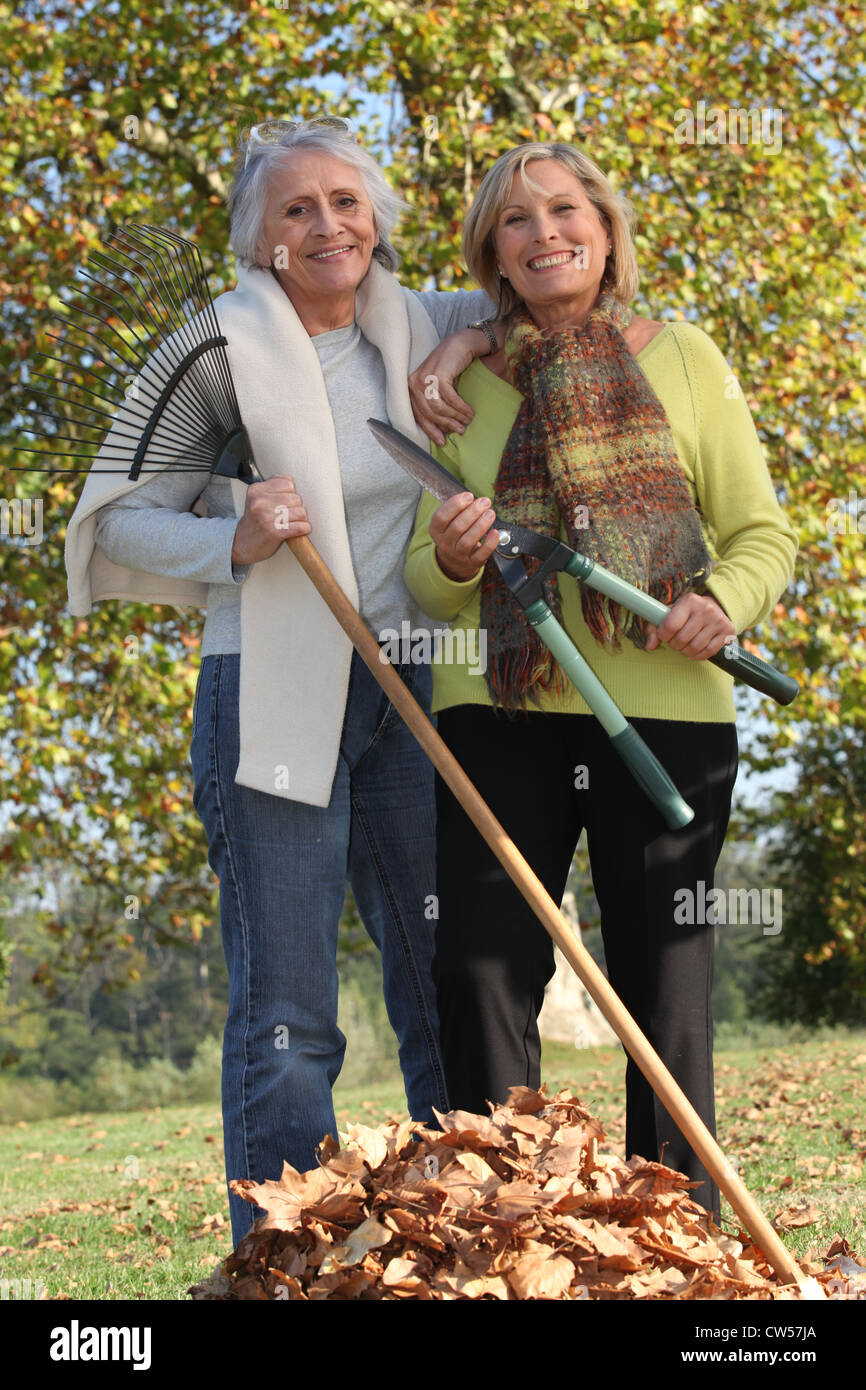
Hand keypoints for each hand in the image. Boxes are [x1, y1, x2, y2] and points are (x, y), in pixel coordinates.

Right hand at [231, 476, 310, 565]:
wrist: (242, 544)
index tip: (285, 502)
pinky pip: (300, 527)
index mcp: (256, 490)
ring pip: (301, 512)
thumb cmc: (254, 521)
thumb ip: (272, 486)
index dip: (290, 493)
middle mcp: (260, 502)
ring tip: (292, 522)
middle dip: (296, 507)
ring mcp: (267, 517)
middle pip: (296, 498)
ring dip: (301, 519)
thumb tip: (291, 481)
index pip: (288, 483)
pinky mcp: (274, 531)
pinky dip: (304, 529)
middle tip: (288, 515)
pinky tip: (298, 530)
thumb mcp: (256, 498)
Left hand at [409, 324, 502, 445]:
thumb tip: (441, 427)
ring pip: (439, 408)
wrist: (460, 343)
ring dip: (455, 417)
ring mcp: (425, 378)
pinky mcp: (439, 375)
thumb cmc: (450, 366)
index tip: (442, 441)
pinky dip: (461, 408)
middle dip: (446, 425)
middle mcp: (414, 383)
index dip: (430, 430)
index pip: (418, 414)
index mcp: (411, 387)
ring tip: (466, 421)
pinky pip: (450, 399)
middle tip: (460, 431)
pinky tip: (469, 412)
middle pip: (429, 413)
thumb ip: (434, 402)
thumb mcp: (437, 386)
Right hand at [430, 492, 499, 581]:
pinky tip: (495, 532)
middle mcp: (445, 543)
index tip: (469, 496)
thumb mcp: (448, 522)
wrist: (453, 561)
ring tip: (490, 513)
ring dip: (481, 525)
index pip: (441, 517)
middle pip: (457, 527)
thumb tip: (473, 499)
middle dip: (473, 512)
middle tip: (485, 502)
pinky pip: (481, 554)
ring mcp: (458, 555)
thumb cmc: (454, 534)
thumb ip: (457, 510)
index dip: (455, 505)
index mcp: (436, 530)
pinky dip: (489, 543)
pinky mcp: (472, 562)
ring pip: (468, 540)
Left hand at [645, 592, 735, 659]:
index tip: (664, 635)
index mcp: (689, 601)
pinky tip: (694, 651)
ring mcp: (718, 620)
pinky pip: (709, 652)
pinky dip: (698, 656)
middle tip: (675, 641)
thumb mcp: (669, 613)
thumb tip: (649, 646)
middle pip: (682, 639)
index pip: (670, 625)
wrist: (715, 607)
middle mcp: (706, 609)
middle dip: (674, 644)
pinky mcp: (728, 631)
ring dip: (685, 652)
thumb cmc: (686, 613)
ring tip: (684, 646)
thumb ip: (654, 628)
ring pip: (695, 647)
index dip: (663, 635)